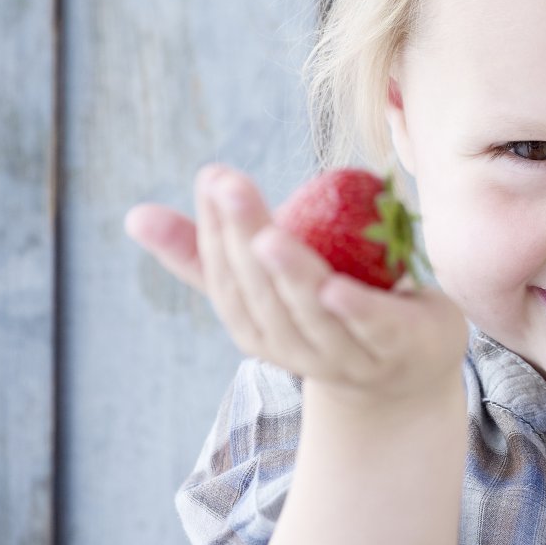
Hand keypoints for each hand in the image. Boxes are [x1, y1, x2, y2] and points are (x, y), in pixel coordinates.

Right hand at [124, 164, 468, 406]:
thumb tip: (133, 215)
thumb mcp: (272, 284)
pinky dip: (352, 309)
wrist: (411, 366)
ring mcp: (346, 356)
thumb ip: (210, 254)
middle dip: (241, 238)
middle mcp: (294, 349)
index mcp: (257, 329)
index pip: (227, 279)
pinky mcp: (396, 350)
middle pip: (262, 293)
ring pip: (310, 313)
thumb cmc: (328, 312)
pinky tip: (333, 285)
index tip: (212, 178)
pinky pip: (371, 328)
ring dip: (288, 274)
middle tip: (228, 185)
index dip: (215, 230)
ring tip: (267, 235)